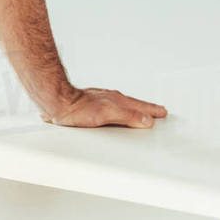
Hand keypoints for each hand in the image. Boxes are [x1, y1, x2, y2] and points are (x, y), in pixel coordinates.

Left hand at [40, 87, 167, 127]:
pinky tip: (116, 114)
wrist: (56, 102)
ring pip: (123, 105)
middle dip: (146, 109)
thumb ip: (128, 117)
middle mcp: (111, 99)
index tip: (163, 113)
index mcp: (118, 101)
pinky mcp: (91, 105)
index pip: (141, 107)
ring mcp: (101, 101)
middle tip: (158, 111)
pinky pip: (111, 107)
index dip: (152, 112)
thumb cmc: (77, 108)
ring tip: (141, 113)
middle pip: (133, 105)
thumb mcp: (108, 114)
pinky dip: (119, 110)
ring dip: (134, 109)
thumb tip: (147, 121)